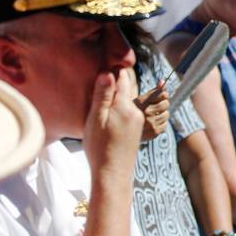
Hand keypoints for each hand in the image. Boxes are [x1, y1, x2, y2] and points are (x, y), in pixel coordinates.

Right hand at [82, 68, 143, 182]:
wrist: (113, 173)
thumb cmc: (100, 147)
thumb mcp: (96, 119)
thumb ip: (102, 96)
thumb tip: (107, 73)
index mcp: (125, 106)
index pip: (123, 80)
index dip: (115, 71)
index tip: (110, 61)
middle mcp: (136, 112)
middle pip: (127, 90)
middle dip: (118, 82)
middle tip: (109, 73)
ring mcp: (138, 122)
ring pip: (129, 102)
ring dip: (120, 96)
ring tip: (108, 90)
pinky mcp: (137, 131)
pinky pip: (130, 113)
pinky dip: (122, 109)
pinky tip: (111, 114)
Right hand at [135, 82, 169, 141]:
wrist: (120, 131)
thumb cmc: (131, 113)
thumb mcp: (139, 100)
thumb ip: (152, 91)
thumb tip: (163, 81)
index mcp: (141, 102)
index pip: (162, 94)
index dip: (163, 94)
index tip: (160, 96)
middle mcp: (146, 112)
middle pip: (166, 104)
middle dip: (163, 103)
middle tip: (156, 106)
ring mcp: (151, 123)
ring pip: (167, 114)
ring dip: (162, 114)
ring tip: (153, 115)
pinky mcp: (154, 132)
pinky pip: (165, 125)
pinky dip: (161, 123)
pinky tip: (153, 123)